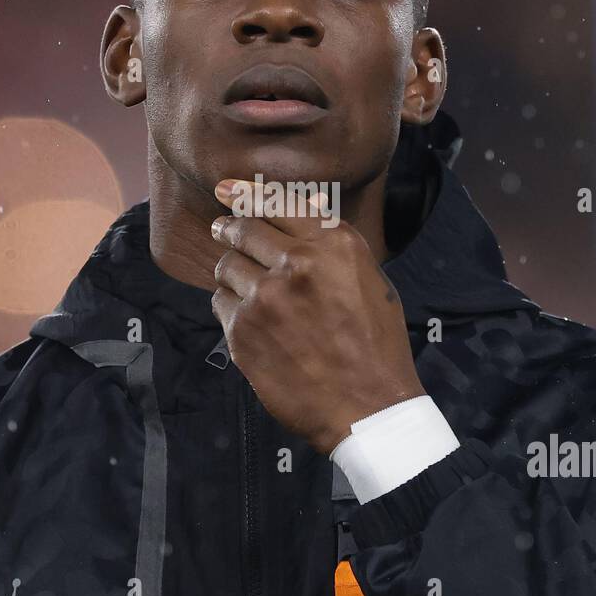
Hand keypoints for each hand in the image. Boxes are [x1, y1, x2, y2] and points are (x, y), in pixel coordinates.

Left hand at [209, 177, 425, 455]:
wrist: (367, 407)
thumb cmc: (375, 344)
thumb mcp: (369, 281)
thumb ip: (331, 244)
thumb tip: (302, 207)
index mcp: (333, 244)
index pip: (276, 202)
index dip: (245, 193)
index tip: (227, 188)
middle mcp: (296, 263)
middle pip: (243, 229)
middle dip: (229, 227)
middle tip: (222, 228)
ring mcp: (264, 298)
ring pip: (226, 266)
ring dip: (232, 271)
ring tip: (245, 285)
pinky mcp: (242, 332)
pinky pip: (221, 304)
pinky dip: (231, 308)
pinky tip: (252, 322)